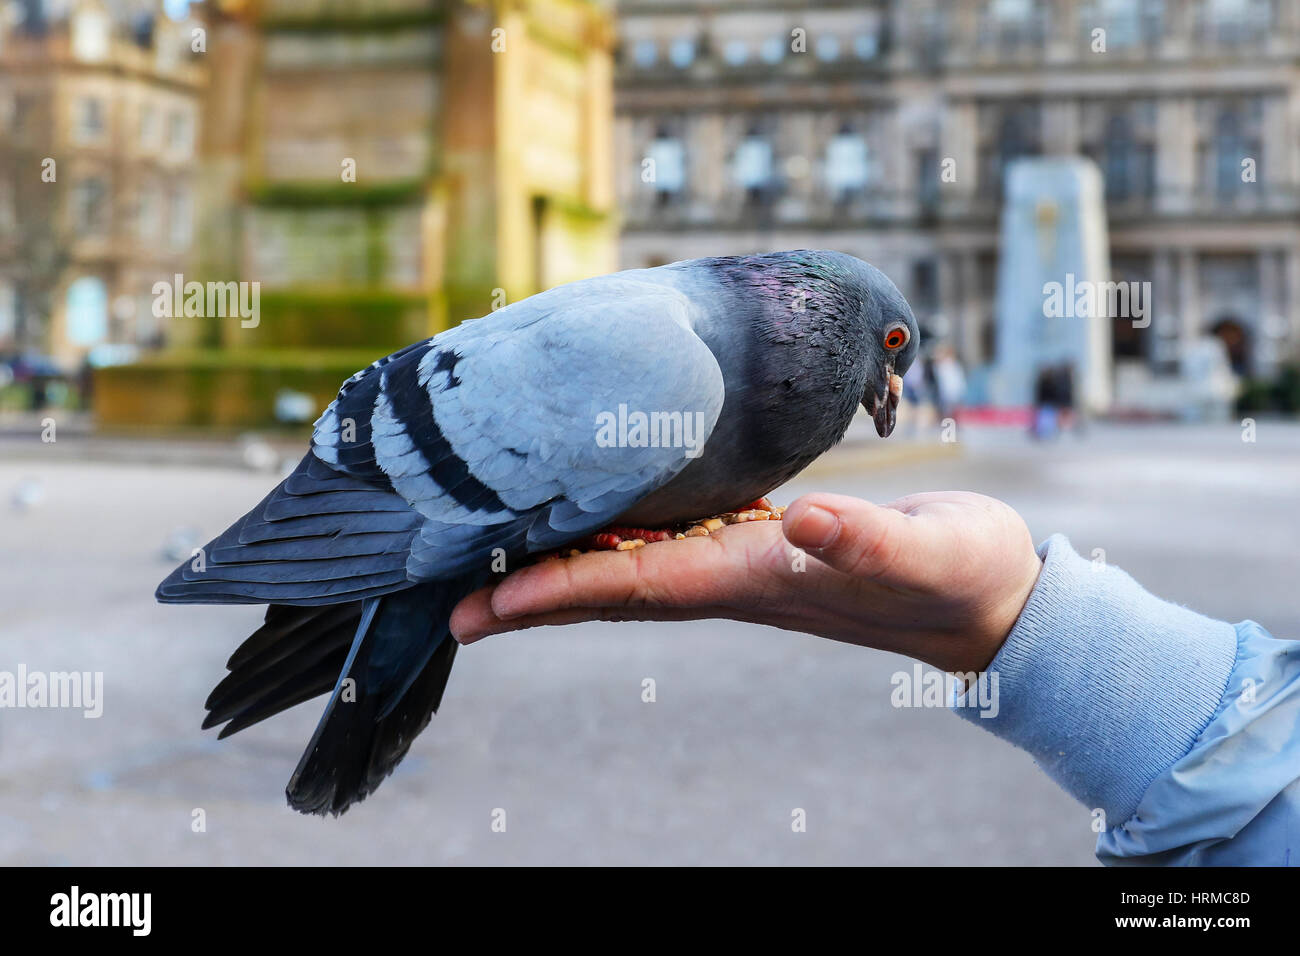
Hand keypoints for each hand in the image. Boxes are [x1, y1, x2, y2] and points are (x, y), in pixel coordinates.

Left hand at [450, 491, 1043, 673]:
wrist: (988, 599)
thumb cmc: (960, 576)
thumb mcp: (925, 551)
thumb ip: (867, 537)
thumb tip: (802, 521)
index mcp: (754, 579)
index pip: (634, 589)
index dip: (555, 592)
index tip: (481, 605)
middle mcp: (731, 578)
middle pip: (609, 589)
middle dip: (528, 593)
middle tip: (451, 598)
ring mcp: (740, 566)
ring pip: (630, 569)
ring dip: (561, 568)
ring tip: (496, 561)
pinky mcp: (758, 545)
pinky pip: (666, 546)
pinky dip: (615, 538)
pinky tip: (593, 519)